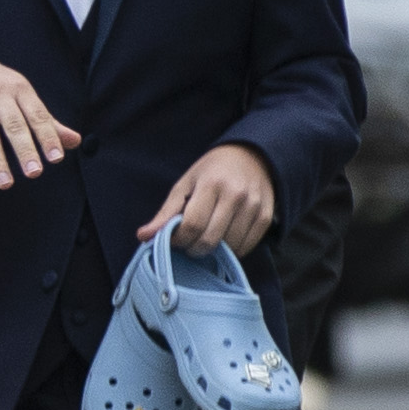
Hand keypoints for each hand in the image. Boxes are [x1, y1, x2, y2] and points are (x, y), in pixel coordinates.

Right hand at [0, 50, 81, 188]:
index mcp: (20, 89)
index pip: (38, 115)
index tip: (56, 158)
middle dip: (24, 150)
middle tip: (34, 173)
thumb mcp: (22, 95)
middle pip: (13, 125)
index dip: (48, 136)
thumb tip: (75, 141)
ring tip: (5, 184)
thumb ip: (46, 120)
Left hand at [138, 143, 277, 254]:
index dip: (179, 240)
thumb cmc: (212, 172)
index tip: (175, 239)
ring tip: (206, 239)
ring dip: (213, 252)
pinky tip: (223, 239)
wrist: (252, 156)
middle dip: (193, 249)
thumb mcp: (185, 185)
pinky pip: (246, 247)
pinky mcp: (265, 217)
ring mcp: (253, 207)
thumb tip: (143, 236)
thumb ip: (166, 213)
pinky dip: (232, 251)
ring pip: (229, 248)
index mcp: (211, 184)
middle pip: (210, 240)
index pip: (192, 225)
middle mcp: (236, 195)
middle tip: (189, 242)